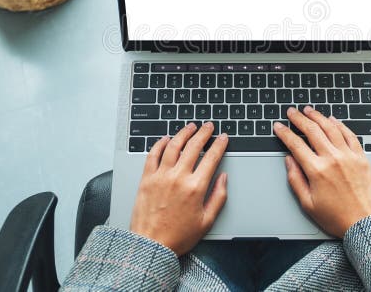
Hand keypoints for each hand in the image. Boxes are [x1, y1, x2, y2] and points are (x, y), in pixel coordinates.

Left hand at [129, 122, 228, 254]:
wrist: (151, 245)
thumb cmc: (178, 236)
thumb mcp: (207, 221)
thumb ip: (218, 197)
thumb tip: (223, 178)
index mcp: (195, 188)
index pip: (211, 158)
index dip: (219, 145)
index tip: (223, 138)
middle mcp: (178, 178)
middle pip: (193, 146)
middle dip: (203, 133)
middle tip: (208, 127)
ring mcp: (161, 176)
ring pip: (173, 145)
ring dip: (183, 133)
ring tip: (190, 127)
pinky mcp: (146, 178)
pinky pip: (153, 154)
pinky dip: (160, 143)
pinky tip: (166, 139)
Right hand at [273, 106, 370, 237]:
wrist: (366, 223)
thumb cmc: (337, 217)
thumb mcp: (308, 204)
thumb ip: (295, 180)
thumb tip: (289, 161)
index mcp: (317, 171)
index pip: (296, 145)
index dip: (284, 133)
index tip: (278, 127)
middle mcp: (333, 159)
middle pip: (312, 130)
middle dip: (299, 119)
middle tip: (291, 112)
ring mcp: (348, 156)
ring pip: (330, 128)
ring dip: (317, 116)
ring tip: (308, 110)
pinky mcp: (361, 157)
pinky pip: (349, 134)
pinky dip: (339, 124)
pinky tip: (332, 120)